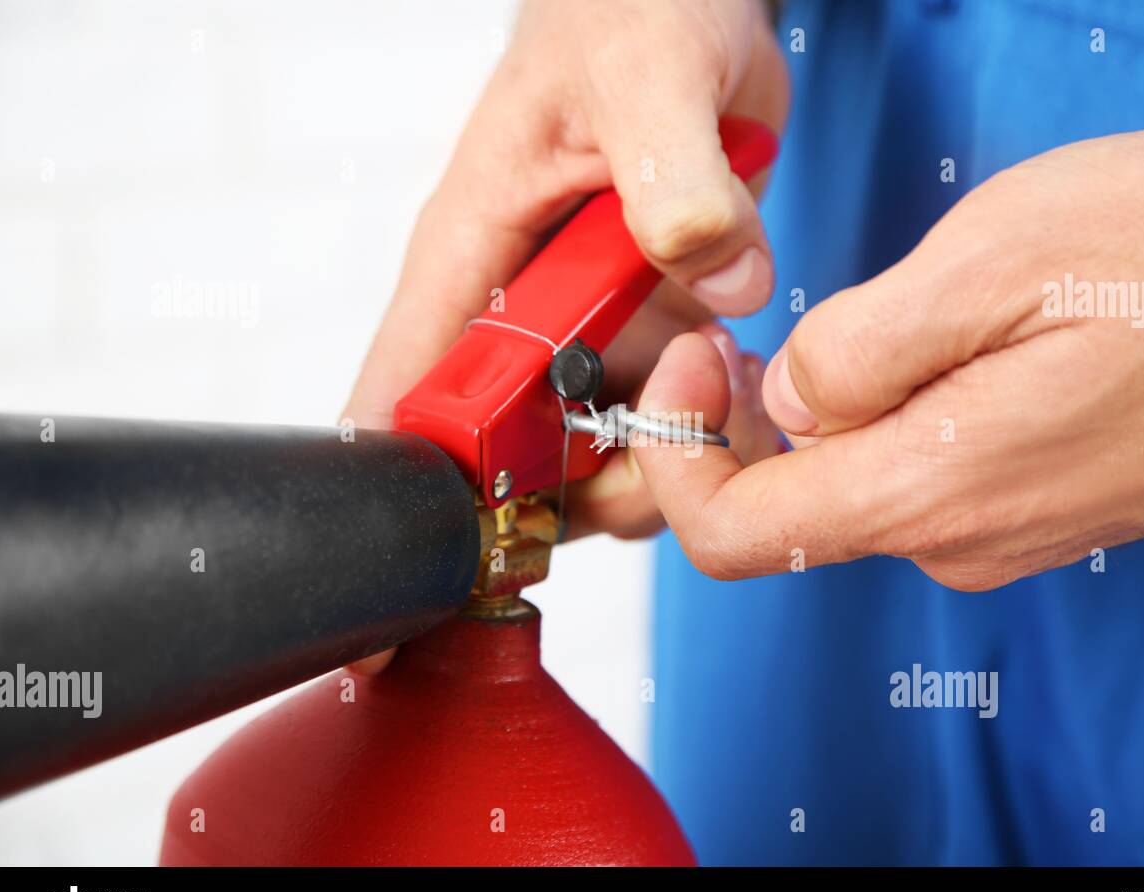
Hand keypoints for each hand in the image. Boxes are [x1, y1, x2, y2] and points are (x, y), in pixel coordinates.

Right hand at [346, 0, 787, 672]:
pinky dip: (712, 412)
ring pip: (603, 448)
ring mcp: (590, 324)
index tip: (419, 582)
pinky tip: (739, 359)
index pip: (409, 395)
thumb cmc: (628, 13)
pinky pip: (671, 408)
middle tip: (657, 436)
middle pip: (516, 459)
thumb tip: (711, 278)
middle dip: (585, 479)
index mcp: (473, 253)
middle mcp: (521, 306)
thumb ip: (671, 177)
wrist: (688, 4)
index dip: (405, 500)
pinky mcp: (652, 325)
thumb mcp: (647, 75)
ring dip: (667, 444)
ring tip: (715, 372)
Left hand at [632, 125, 1143, 588]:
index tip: (695, 359)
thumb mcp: (997, 258)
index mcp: (931, 488)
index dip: (678, 452)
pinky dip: (883, 419)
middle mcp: (958, 538)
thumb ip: (861, 346)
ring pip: (852, 486)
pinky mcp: (1033, 508)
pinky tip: (929, 347)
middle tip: (749, 328)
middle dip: (737, 422)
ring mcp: (1000, 533)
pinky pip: (917, 475)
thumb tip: (787, 398)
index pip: (734, 535)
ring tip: (859, 321)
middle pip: (785, 510)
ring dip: (818, 413)